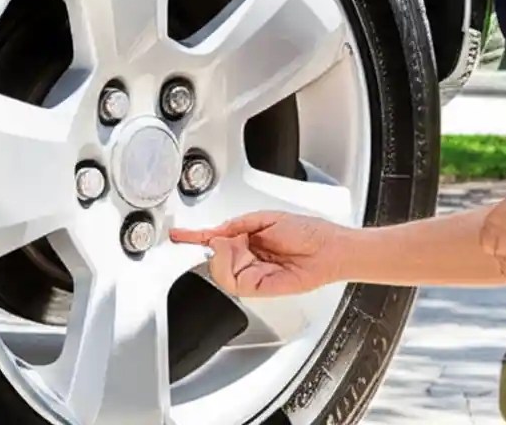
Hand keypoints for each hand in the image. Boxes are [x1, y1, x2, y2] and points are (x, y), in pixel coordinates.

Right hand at [169, 211, 343, 296]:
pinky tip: (241, 256)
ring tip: (234, 245)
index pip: (216, 241)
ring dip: (221, 257)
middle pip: (215, 257)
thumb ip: (236, 224)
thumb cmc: (306, 231)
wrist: (327, 248)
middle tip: (220, 238)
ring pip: (222, 272)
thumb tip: (215, 233)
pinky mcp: (260, 288)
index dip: (195, 238)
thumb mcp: (265, 218)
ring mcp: (253, 273)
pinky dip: (231, 268)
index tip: (178, 236)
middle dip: (213, 246)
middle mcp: (248, 257)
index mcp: (248, 239)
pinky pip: (235, 282)